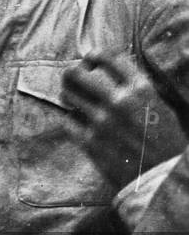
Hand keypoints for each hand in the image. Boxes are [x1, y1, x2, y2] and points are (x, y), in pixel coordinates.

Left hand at [61, 51, 165, 189]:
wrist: (165, 179)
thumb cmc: (168, 142)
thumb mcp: (161, 106)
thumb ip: (138, 87)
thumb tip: (115, 70)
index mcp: (142, 89)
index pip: (107, 56)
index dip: (94, 55)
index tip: (91, 60)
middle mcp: (119, 101)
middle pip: (76, 73)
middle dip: (73, 73)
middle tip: (76, 80)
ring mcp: (102, 122)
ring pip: (67, 95)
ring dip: (70, 95)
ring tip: (77, 101)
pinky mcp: (89, 142)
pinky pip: (67, 121)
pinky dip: (71, 119)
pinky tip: (80, 122)